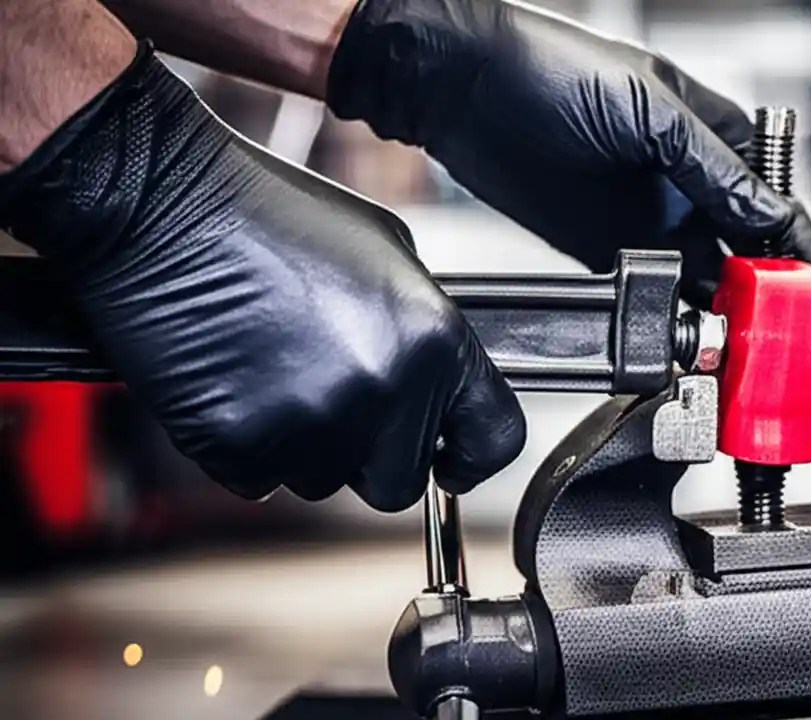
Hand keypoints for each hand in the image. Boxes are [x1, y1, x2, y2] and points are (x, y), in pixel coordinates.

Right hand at [0, 47, 524, 509]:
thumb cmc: (269, 214)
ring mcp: (313, 423)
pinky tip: (232, 385)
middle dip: (369, 453)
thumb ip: (424, 329)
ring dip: (303, 446)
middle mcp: (385, 389)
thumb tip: (439, 384)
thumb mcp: (386, 252)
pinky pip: (259, 482)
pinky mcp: (240, 446)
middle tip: (327, 394)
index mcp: (435, 340)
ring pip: (325, 482)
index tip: (450, 462)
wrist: (161, 204)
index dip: (469, 457)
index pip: (494, 439)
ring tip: (270, 370)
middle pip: (400, 482)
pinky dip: (244, 449)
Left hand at [327, 0, 810, 340]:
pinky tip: (703, 349)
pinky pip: (662, 297)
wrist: (463, 87)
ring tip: (766, 365)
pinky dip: (684, 325)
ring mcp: (654, 222)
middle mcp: (693, 186)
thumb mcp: (652, 113)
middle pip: (759, 260)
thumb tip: (772, 221)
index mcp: (718, 140)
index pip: (784, 215)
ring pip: (715, 286)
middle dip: (791, 309)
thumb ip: (717, 174)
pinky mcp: (612, 250)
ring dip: (740, 326)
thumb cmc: (553, 69)